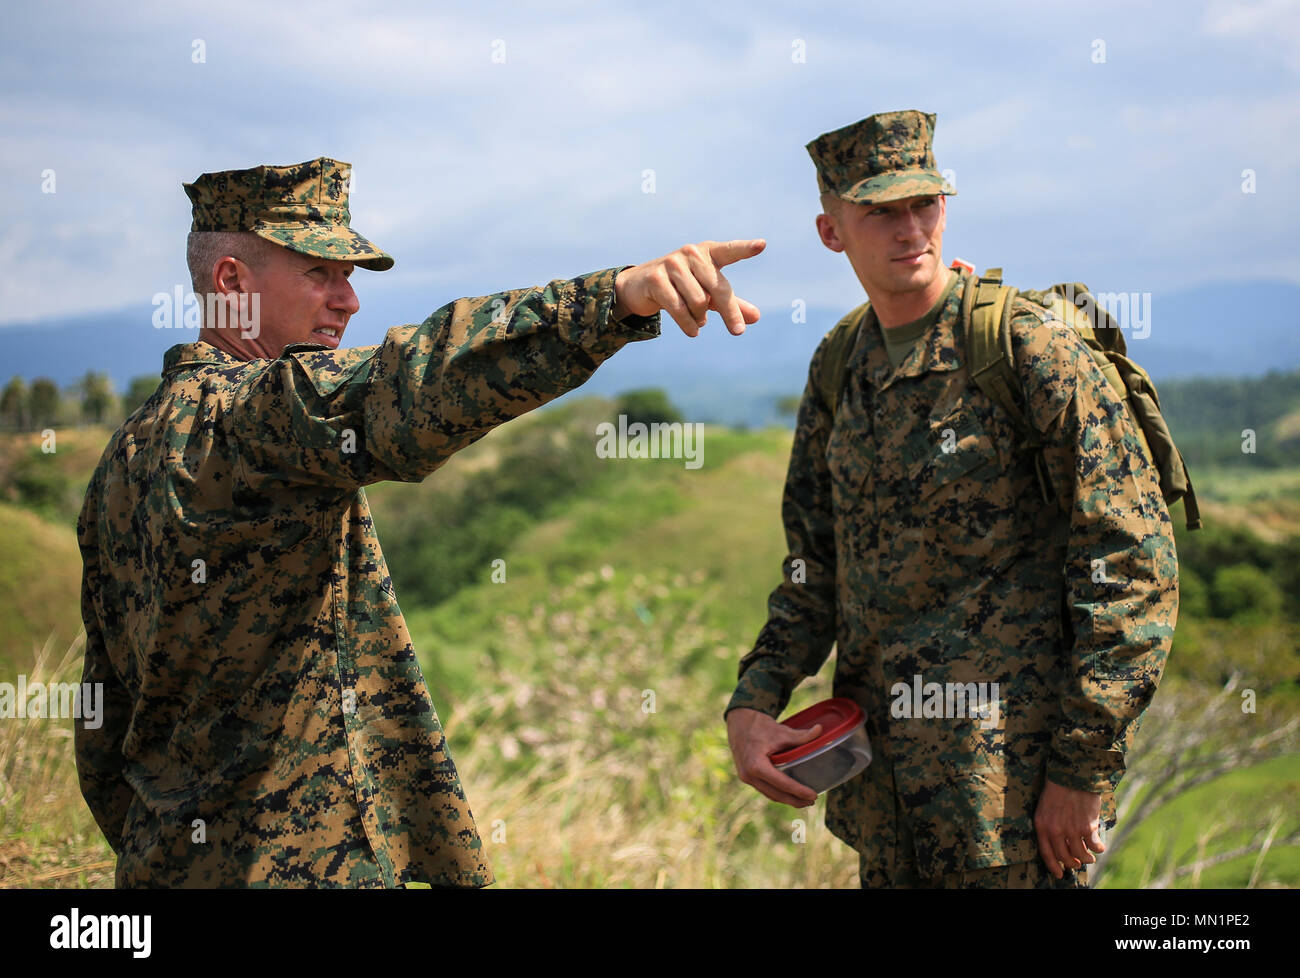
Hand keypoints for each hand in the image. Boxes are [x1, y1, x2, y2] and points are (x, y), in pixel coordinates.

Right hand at [613, 239, 764, 336]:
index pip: (730, 251)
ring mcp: (672, 264)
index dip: (745, 249)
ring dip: (701, 319)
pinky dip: (689, 324)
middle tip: (738, 332)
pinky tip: (693, 330)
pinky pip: (679, 309)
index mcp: (707, 252)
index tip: (762, 245)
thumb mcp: (708, 294)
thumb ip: (731, 303)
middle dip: (729, 313)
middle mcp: (691, 253)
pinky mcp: (656, 279)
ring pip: (698, 301)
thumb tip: (756, 318)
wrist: (640, 287)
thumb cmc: (682, 287)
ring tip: (700, 322)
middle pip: (717, 288)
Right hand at [725, 707, 821, 806]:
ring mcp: (746, 777)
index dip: (799, 791)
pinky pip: (764, 789)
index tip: (814, 796)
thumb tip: (820, 730)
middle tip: (812, 801)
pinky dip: (777, 793)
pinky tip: (789, 793)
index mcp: (756, 765)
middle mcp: (749, 775)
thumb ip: (801, 736)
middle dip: (795, 800)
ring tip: (803, 800)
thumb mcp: (781, 731)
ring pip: (770, 794)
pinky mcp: (746, 776)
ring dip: (786, 799)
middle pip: (776, 794)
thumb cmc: (759, 725)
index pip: (782, 784)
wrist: (739, 721)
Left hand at [1033, 778, 1104, 878]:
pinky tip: (1099, 846)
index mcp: (1042, 825)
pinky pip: (1095, 847)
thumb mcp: (1045, 807)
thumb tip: (1060, 844)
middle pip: (1065, 858)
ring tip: (1090, 856)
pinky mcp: (1088, 828)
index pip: (1046, 853)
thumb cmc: (1058, 788)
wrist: (1072, 774)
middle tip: (1077, 862)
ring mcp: (1072, 831)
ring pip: (1081, 856)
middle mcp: (1055, 831)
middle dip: (1072, 863)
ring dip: (1087, 859)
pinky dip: (1099, 849)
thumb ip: (1050, 825)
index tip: (1059, 874)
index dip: (1053, 866)